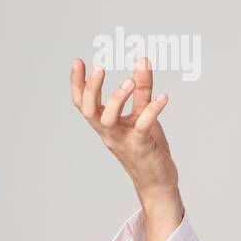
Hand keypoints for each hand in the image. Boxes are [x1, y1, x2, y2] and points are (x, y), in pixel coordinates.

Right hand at [70, 56, 178, 198]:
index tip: (78, 61)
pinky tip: (164, 97)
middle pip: (89, 110)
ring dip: (117, 98)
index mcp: (104, 124)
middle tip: (100, 68)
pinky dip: (152, 110)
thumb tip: (143, 60)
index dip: (77, 83)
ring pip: (109, 119)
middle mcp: (109, 132)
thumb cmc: (147, 145)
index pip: (83, 103)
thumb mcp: (142, 113)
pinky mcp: (141, 146)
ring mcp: (123, 140)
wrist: (157, 180)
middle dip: (90, 88)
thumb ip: (142, 88)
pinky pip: (143, 126)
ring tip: (130, 81)